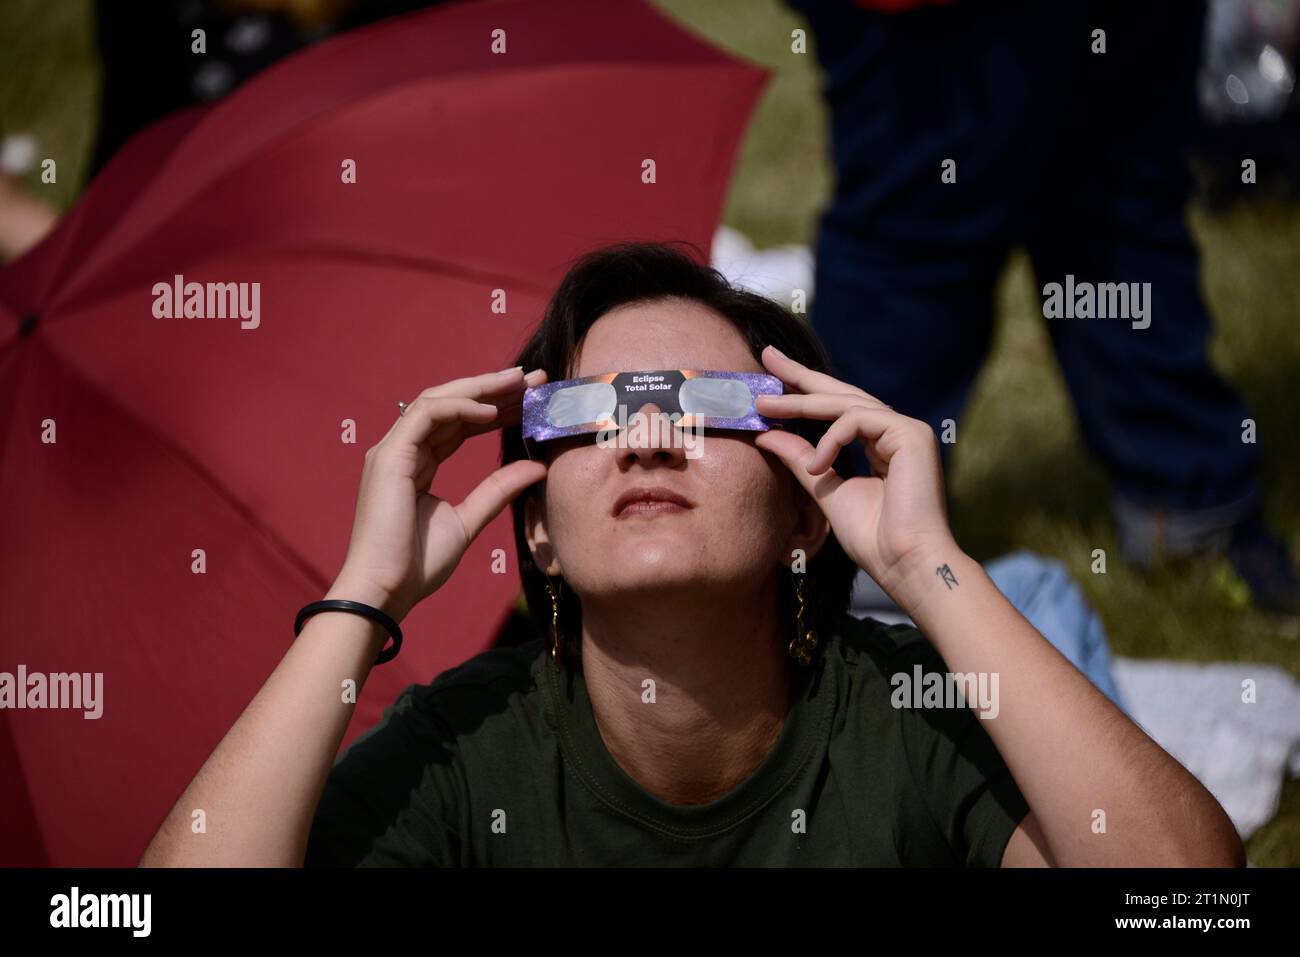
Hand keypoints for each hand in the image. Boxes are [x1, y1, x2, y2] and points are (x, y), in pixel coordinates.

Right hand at [330, 367, 548, 621]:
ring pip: (438, 400)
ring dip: (480, 388)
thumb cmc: (417, 564)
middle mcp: (403, 450)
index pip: (460, 424)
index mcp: (417, 464)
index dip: (496, 408)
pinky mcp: (388, 457)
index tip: (532, 400)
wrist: (385, 591)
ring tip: (519, 382)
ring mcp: (392, 450)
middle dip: (493, 389)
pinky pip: (426, 415)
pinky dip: (459, 407)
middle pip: (452, 405)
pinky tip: (491, 410)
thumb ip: (498, 491)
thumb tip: (537, 467)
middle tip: (535, 379)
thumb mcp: (468, 521)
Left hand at [752, 345, 956, 601]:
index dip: (804, 388)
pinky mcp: (911, 434)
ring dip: (801, 403)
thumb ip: (801, 459)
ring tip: (764, 408)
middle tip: (768, 357)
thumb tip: (766, 434)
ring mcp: (906, 429)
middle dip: (801, 376)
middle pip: (842, 393)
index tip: (771, 373)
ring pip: (846, 402)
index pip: (838, 408)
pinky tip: (819, 465)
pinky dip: (831, 439)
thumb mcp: (825, 489)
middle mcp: (895, 431)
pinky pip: (858, 419)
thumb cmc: (873, 538)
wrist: (905, 564)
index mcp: (880, 443)